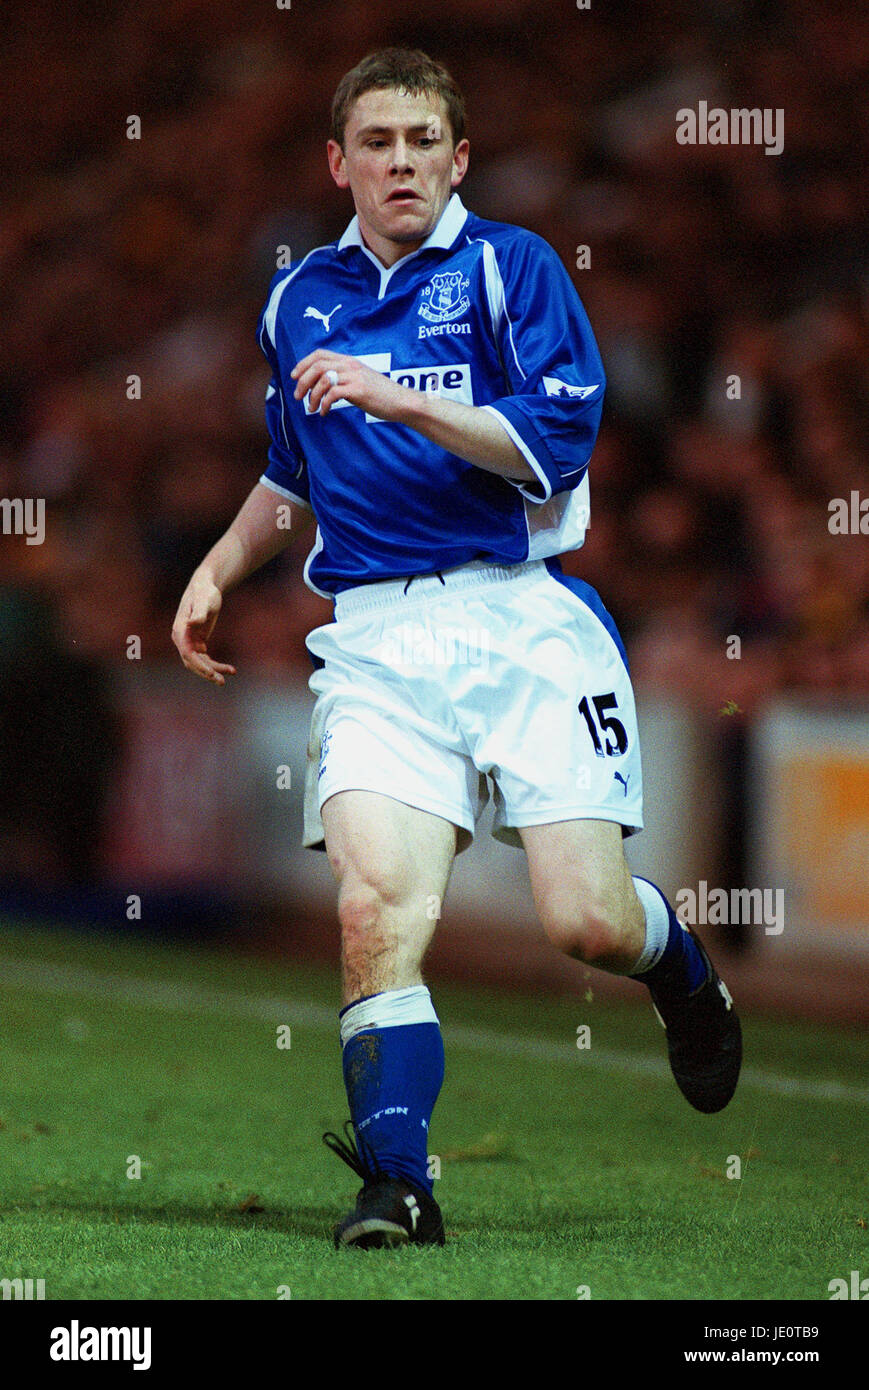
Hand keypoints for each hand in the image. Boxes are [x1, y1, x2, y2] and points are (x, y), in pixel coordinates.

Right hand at [171, 572, 236, 684]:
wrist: (205, 587)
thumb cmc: (205, 592)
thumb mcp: (204, 601)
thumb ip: (199, 613)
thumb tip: (192, 622)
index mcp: (180, 630)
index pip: (187, 653)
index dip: (198, 665)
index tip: (211, 673)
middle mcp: (181, 639)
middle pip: (192, 662)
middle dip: (207, 672)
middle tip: (222, 681)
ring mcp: (188, 642)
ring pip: (199, 663)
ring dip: (213, 670)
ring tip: (231, 672)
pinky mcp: (197, 643)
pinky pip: (205, 659)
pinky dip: (215, 665)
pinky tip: (229, 668)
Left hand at [290, 350, 407, 419]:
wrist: (401, 402)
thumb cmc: (380, 394)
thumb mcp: (359, 380)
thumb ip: (343, 378)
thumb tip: (323, 384)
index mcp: (349, 361)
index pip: (320, 354)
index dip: (303, 363)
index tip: (294, 376)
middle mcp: (350, 365)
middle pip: (317, 366)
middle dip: (302, 382)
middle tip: (298, 397)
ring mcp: (355, 377)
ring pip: (323, 380)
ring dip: (312, 396)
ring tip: (310, 408)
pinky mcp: (359, 390)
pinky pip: (333, 394)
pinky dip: (324, 404)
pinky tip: (324, 412)